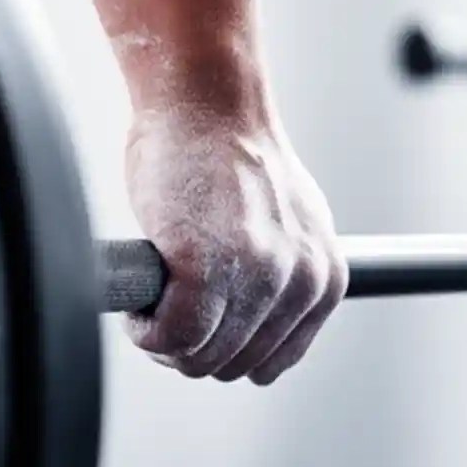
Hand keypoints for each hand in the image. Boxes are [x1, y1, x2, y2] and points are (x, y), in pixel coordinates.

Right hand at [124, 105, 347, 384]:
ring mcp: (257, 277)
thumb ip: (282, 276)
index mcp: (325, 278)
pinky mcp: (206, 269)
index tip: (199, 319)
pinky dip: (144, 328)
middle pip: (231, 365)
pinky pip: (169, 339)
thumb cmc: (228, 156)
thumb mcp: (284, 223)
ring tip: (156, 293)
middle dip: (190, 344)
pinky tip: (140, 298)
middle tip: (166, 302)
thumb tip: (256, 322)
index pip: (270, 362)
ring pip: (199, 358)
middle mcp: (301, 281)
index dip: (224, 347)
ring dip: (164, 337)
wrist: (205, 101)